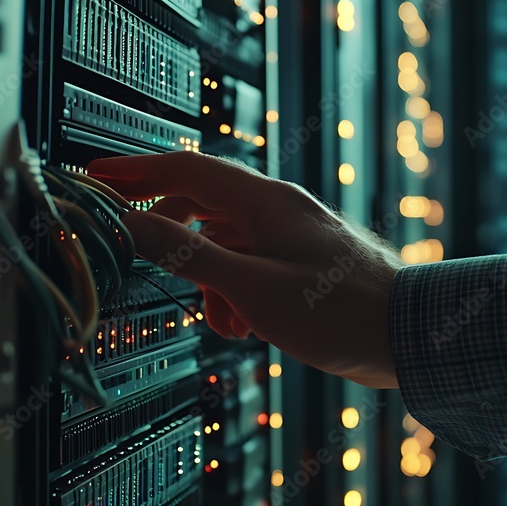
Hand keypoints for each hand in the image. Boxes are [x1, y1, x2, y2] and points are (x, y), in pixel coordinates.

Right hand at [87, 152, 402, 387]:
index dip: (135, 172)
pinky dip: (235, 292)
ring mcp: (291, 235)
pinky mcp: (301, 263)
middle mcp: (277, 210)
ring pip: (224, 241)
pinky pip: (250, 264)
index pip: (184, 169)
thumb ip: (189, 256)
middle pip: (201, 202)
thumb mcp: (251, 287)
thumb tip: (135, 226)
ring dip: (207, 279)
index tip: (96, 178)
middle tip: (139, 252)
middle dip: (169, 234)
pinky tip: (246, 327)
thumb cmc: (343, 311)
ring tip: (220, 319)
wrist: (410, 336)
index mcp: (264, 203)